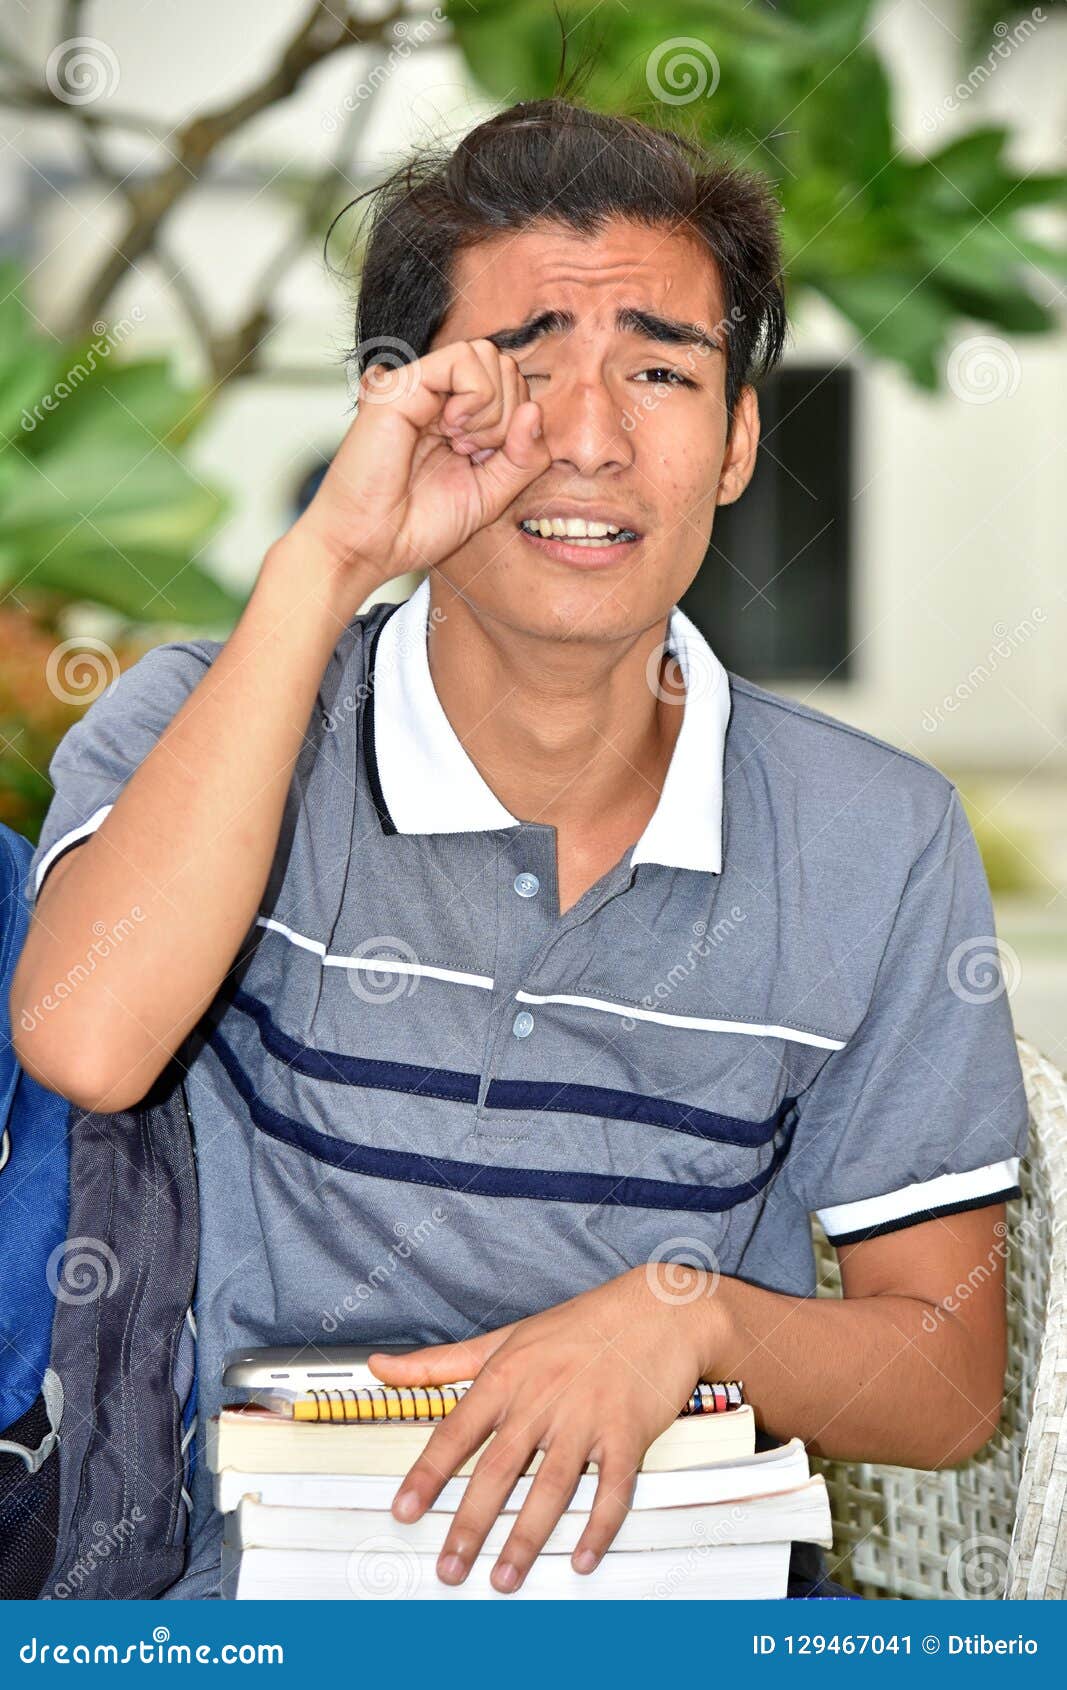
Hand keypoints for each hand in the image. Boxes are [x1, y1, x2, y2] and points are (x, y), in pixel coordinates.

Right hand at [287, 337, 550, 612]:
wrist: (373, 547)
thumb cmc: (418, 526)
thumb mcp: (493, 494)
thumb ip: (524, 457)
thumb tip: (536, 410)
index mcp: (455, 418)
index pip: (511, 387)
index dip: (517, 423)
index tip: (485, 461)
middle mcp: (435, 397)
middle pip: (504, 365)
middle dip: (507, 413)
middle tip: (472, 452)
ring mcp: (417, 387)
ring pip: (488, 355)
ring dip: (492, 406)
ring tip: (461, 442)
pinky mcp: (401, 384)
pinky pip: (464, 360)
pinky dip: (476, 396)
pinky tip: (451, 428)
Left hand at [367, 1265, 715, 1592]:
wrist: (658, 1309)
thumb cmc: (579, 1325)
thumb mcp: (505, 1337)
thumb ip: (441, 1362)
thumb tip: (381, 1366)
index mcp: (508, 1375)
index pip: (457, 1430)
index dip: (428, 1473)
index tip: (405, 1510)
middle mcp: (543, 1399)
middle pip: (499, 1470)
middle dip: (470, 1524)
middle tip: (450, 1567)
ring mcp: (587, 1418)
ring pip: (550, 1488)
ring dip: (525, 1538)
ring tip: (504, 1577)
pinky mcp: (628, 1433)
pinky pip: (612, 1489)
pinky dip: (598, 1526)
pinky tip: (582, 1556)